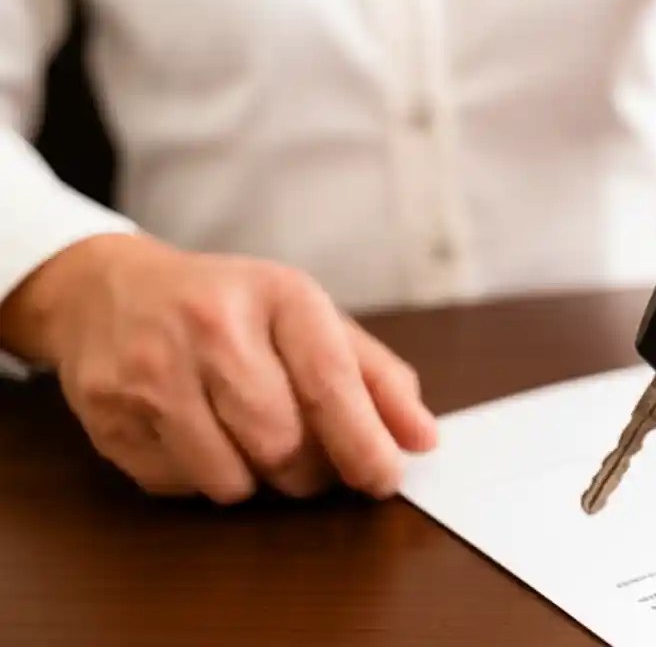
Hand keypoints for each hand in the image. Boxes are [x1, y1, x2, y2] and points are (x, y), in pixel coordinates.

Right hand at [0, 234, 435, 503]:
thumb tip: (423, 439)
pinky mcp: (109, 416)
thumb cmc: (232, 310)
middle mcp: (211, 327)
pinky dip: (204, 479)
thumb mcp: (309, 319)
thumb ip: (375, 378)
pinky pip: (181, 488)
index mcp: (277, 295)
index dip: (364, 444)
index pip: (330, 383)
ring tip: (252, 441)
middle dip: (310, 471)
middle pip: (282, 444)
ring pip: (230, 479)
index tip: (384, 479)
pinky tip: (200, 437)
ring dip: (256, 482)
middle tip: (312, 460)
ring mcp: (152, 372)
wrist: (110, 291)